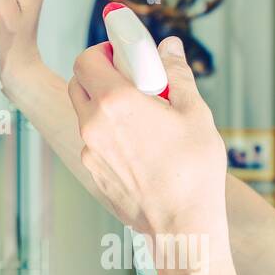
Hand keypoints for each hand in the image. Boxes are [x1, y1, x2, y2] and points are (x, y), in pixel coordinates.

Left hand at [68, 36, 226, 238]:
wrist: (183, 226)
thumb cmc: (194, 172)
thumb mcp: (195, 113)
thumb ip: (177, 74)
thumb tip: (170, 48)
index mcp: (116, 102)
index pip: (86, 59)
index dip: (103, 51)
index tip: (124, 54)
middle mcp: (94, 125)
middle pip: (79, 83)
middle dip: (100, 74)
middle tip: (133, 81)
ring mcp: (90, 152)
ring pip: (85, 115)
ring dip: (105, 106)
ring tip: (142, 119)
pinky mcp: (94, 173)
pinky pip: (95, 143)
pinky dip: (109, 136)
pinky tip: (141, 148)